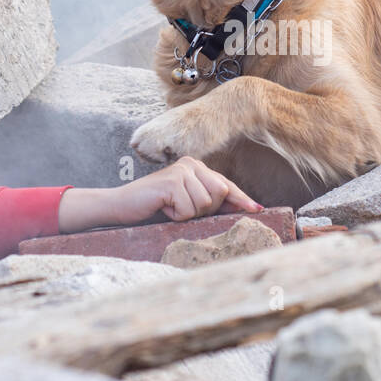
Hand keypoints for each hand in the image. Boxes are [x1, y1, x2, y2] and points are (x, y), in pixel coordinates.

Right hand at [57, 157, 261, 231]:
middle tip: (180, 210)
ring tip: (169, 208)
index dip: (241, 199)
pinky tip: (163, 208)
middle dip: (204, 210)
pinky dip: (176, 216)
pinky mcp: (171, 181)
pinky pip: (188, 209)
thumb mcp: (187, 204)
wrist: (122, 206)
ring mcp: (181, 170)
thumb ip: (211, 203)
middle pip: (220, 194)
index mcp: (197, 166)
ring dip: (187, 214)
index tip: (258, 210)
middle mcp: (191, 164)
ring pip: (205, 204)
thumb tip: (245, 207)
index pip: (226, 185)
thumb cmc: (156, 208)